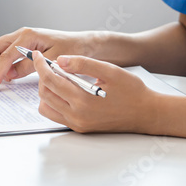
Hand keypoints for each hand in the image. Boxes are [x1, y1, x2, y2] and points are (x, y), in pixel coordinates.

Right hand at [0, 27, 92, 91]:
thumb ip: (30, 66)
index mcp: (29, 36)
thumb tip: (11, 74)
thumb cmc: (72, 49)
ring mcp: (22, 38)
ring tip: (8, 79)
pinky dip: (5, 63)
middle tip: (0, 81)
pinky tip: (14, 74)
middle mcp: (22, 34)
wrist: (83, 43)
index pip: (5, 55)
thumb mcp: (52, 60)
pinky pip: (7, 51)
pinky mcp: (25, 44)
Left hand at [31, 51, 160, 133]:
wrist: (146, 113)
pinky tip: (65, 90)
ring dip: (47, 90)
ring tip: (59, 78)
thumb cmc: (132, 92)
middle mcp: (77, 116)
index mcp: (83, 100)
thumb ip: (83, 63)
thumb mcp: (109, 71)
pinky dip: (54, 102)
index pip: (50, 81)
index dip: (41, 66)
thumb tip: (61, 60)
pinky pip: (56, 115)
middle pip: (44, 94)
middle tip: (49, 65)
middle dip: (42, 76)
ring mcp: (78, 124)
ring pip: (46, 107)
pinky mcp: (80, 128)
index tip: (38, 56)